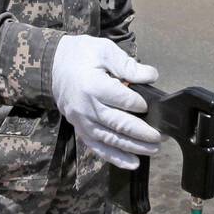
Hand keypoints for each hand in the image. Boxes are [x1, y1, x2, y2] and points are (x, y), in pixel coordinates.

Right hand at [50, 35, 162, 169]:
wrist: (53, 64)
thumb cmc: (81, 54)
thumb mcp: (105, 50)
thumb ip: (128, 65)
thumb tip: (151, 76)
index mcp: (93, 86)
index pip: (123, 100)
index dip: (141, 104)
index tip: (154, 105)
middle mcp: (86, 107)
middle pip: (118, 124)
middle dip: (142, 133)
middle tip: (160, 137)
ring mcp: (82, 121)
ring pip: (110, 139)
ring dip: (132, 147)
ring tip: (153, 150)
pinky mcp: (80, 128)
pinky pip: (98, 147)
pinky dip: (115, 157)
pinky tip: (132, 163)